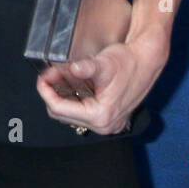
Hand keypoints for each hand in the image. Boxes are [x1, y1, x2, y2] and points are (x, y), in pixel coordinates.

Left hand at [35, 29, 168, 135]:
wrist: (146, 61)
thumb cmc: (127, 62)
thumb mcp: (103, 63)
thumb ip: (85, 67)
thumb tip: (72, 69)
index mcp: (101, 115)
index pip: (59, 109)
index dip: (45, 91)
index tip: (42, 76)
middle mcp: (104, 125)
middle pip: (61, 114)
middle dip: (52, 92)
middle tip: (51, 72)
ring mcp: (108, 124)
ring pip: (70, 113)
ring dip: (62, 94)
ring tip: (61, 75)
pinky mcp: (109, 118)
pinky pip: (81, 112)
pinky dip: (72, 97)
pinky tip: (73, 82)